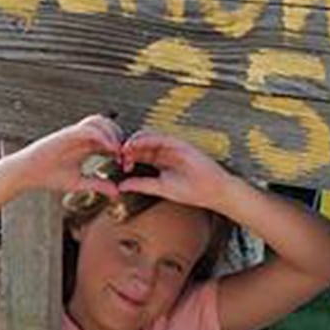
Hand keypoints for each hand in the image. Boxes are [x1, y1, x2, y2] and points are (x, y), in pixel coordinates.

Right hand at [15, 114, 123, 196]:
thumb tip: (117, 193)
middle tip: (126, 156)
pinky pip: (89, 129)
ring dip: (113, 133)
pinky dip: (103, 136)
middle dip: (120, 138)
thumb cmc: (49, 177)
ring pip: (100, 122)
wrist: (27, 173)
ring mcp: (74, 133)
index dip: (121, 149)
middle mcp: (81, 136)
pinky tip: (111, 149)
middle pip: (108, 126)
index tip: (126, 164)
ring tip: (119, 151)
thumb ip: (98, 185)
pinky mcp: (67, 133)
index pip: (109, 138)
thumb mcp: (79, 183)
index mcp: (85, 146)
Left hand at [116, 130, 234, 209]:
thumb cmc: (192, 192)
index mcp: (159, 162)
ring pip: (148, 137)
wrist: (213, 191)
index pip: (139, 155)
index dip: (127, 157)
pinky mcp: (179, 143)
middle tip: (117, 156)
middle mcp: (164, 152)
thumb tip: (121, 186)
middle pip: (141, 144)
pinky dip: (146, 139)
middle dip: (127, 149)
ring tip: (124, 150)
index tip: (120, 165)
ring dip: (134, 142)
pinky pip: (160, 137)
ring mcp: (172, 147)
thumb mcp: (160, 188)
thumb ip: (141, 185)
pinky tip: (136, 145)